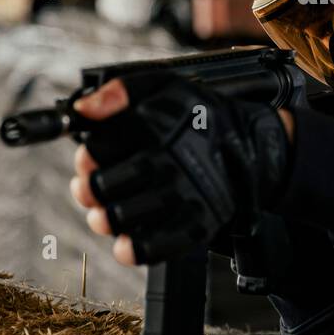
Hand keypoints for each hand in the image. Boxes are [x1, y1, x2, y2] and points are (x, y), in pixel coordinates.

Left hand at [69, 72, 292, 266]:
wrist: (249, 146)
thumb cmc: (197, 118)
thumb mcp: (162, 86)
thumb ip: (119, 92)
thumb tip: (83, 109)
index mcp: (156, 127)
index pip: (98, 148)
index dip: (87, 156)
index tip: (89, 158)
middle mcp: (170, 162)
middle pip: (103, 186)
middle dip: (90, 188)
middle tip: (91, 187)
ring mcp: (184, 197)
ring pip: (122, 218)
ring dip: (104, 219)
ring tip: (105, 213)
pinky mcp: (196, 226)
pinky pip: (152, 247)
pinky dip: (131, 248)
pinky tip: (126, 240)